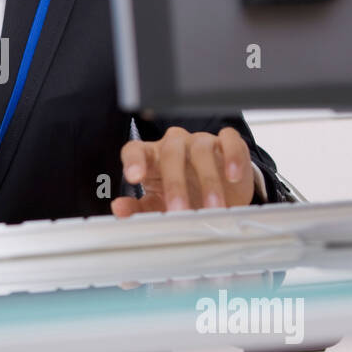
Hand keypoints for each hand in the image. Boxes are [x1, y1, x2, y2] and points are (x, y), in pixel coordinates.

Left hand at [111, 126, 255, 217]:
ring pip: (201, 150)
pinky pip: (229, 141)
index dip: (133, 161)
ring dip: (207, 181)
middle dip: (175, 185)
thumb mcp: (159, 205)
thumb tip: (119, 208)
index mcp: (152, 157)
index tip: (133, 178)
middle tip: (179, 210)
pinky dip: (232, 157)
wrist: (220, 194)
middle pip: (170, 154)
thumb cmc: (185, 196)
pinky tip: (232, 177)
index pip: (135, 150)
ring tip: (212, 207)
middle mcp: (174, 144)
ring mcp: (201, 141)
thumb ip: (137, 207)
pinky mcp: (227, 142)